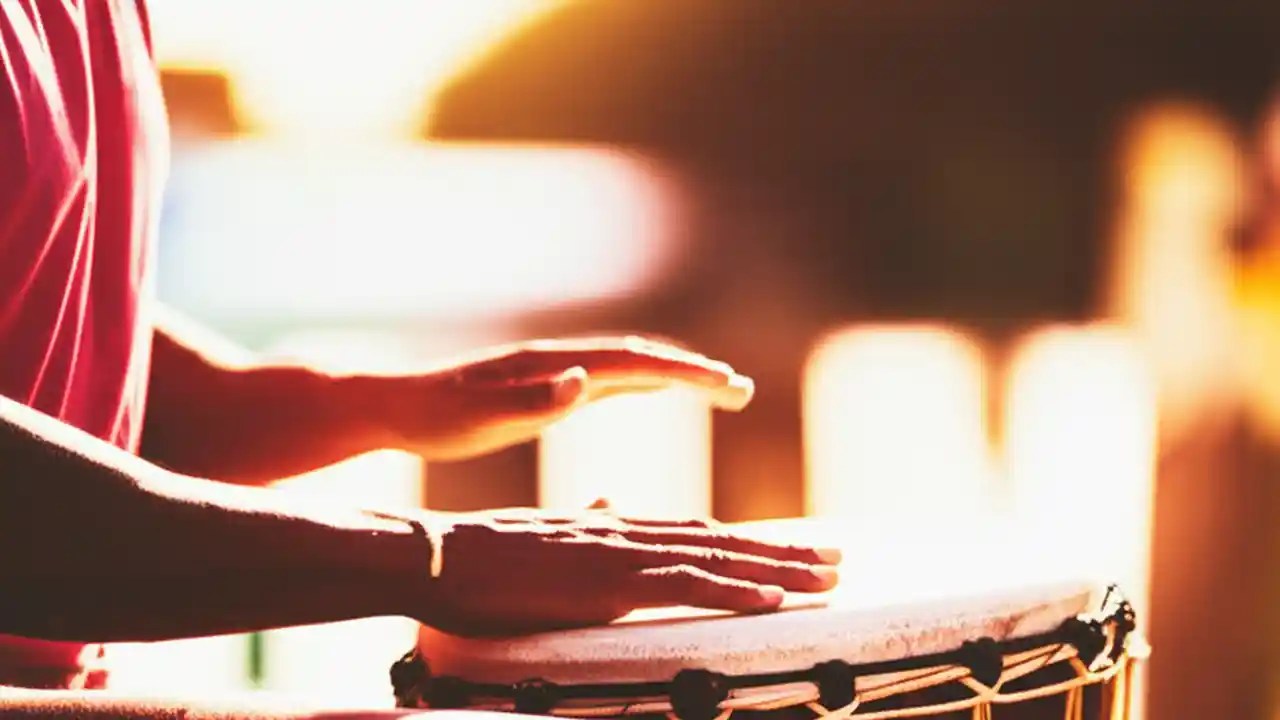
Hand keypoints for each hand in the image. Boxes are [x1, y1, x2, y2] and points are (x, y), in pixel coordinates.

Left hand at [380, 336, 754, 460]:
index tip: (725, 384)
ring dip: (678, 377)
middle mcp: (562, 362)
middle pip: (642, 361)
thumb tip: (585, 381)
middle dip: (695, 373)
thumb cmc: (433, 416)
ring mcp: (556, 373)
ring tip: (722, 390)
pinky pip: (610, 384)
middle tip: (743, 391)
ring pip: (631, 370)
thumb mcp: (476, 416)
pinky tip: (659, 392)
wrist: (395, 406)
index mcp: (553, 364)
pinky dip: (647, 385)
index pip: (631, 362)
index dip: (682, 372)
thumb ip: (529, 400)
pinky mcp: (547, 389)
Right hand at [410, 506, 841, 636]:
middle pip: (725, 541)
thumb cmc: (482, 557)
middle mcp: (631, 533)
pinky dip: (734, 592)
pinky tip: (774, 601)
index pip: (700, 532)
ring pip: (718, 559)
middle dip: (786, 552)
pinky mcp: (608, 582)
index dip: (751, 542)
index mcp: (617, 528)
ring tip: (829, 579)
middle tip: (840, 560)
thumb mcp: (545, 537)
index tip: (792, 549)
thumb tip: (609, 506)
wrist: (439, 552)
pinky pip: (685, 587)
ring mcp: (622, 556)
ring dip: (780, 569)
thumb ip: (586, 524)